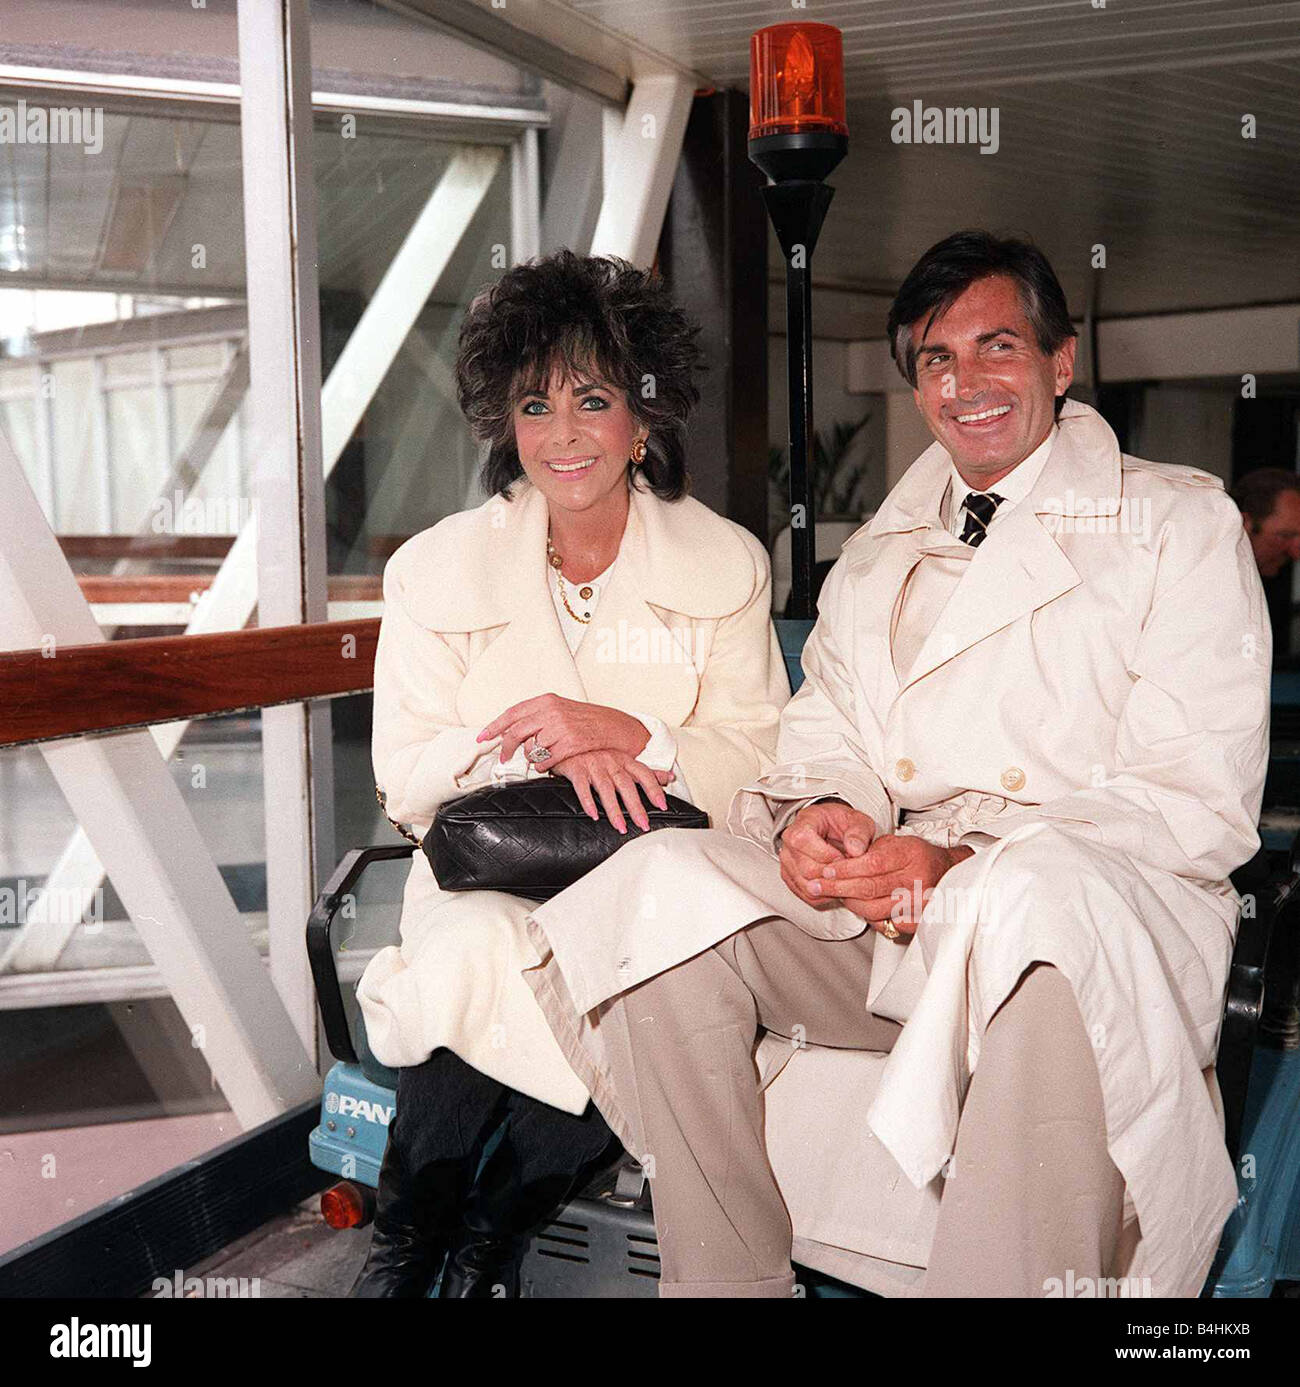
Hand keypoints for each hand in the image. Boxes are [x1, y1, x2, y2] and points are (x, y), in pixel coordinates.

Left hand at [477, 695, 648, 766]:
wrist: (614, 726)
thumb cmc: (586, 719)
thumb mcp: (560, 709)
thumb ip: (537, 716)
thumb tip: (510, 730)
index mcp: (546, 701)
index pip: (512, 713)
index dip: (494, 726)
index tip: (482, 737)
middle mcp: (551, 712)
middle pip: (516, 732)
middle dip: (505, 748)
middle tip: (503, 758)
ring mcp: (561, 728)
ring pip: (531, 748)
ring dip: (530, 758)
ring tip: (535, 759)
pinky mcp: (571, 744)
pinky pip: (546, 760)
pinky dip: (542, 766)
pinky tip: (546, 766)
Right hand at [549, 749, 669, 833]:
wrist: (568, 740)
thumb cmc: (597, 753)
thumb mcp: (623, 759)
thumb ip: (646, 771)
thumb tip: (670, 777)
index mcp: (624, 759)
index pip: (643, 774)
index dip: (654, 789)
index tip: (662, 805)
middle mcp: (610, 761)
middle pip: (626, 785)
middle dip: (636, 806)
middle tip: (643, 824)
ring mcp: (593, 765)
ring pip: (606, 789)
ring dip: (614, 810)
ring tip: (621, 827)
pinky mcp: (576, 769)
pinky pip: (582, 787)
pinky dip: (588, 802)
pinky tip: (593, 815)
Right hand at [778, 801, 876, 910]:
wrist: (833, 830)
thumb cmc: (842, 824)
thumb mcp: (858, 822)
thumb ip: (859, 833)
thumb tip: (856, 850)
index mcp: (803, 822)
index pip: (802, 840)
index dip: (825, 853)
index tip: (843, 857)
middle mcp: (790, 843)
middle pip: (806, 868)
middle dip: (832, 873)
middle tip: (847, 870)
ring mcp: (788, 862)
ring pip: (806, 885)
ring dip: (830, 887)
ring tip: (843, 878)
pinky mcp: (791, 878)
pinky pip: (806, 895)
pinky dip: (825, 895)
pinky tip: (836, 885)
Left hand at [810, 833, 974, 934]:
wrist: (949, 872)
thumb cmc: (916, 856)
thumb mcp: (895, 843)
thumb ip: (869, 851)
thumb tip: (837, 863)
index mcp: (910, 854)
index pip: (871, 863)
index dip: (845, 868)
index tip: (825, 871)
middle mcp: (917, 878)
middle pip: (870, 887)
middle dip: (838, 888)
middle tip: (816, 887)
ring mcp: (921, 901)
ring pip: (875, 909)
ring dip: (851, 904)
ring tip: (837, 898)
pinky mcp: (922, 920)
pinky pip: (889, 925)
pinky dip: (872, 920)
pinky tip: (862, 911)